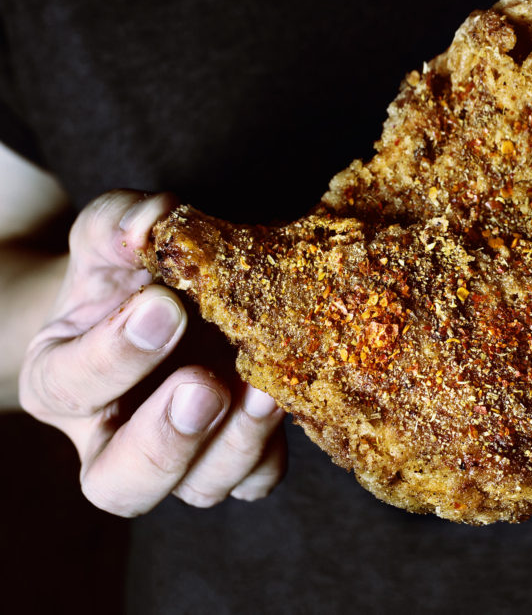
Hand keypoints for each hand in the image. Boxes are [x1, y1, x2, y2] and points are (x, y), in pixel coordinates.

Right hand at [19, 191, 286, 515]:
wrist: (165, 296)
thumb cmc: (128, 270)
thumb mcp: (112, 236)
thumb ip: (122, 223)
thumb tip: (151, 222)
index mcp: (61, 382)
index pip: (70, 385)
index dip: (115, 353)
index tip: (163, 306)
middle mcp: (111, 438)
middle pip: (121, 483)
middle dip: (166, 441)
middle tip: (204, 388)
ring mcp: (181, 456)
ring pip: (200, 488)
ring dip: (237, 443)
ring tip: (266, 392)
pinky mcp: (237, 457)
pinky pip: (257, 478)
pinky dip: (276, 446)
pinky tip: (291, 397)